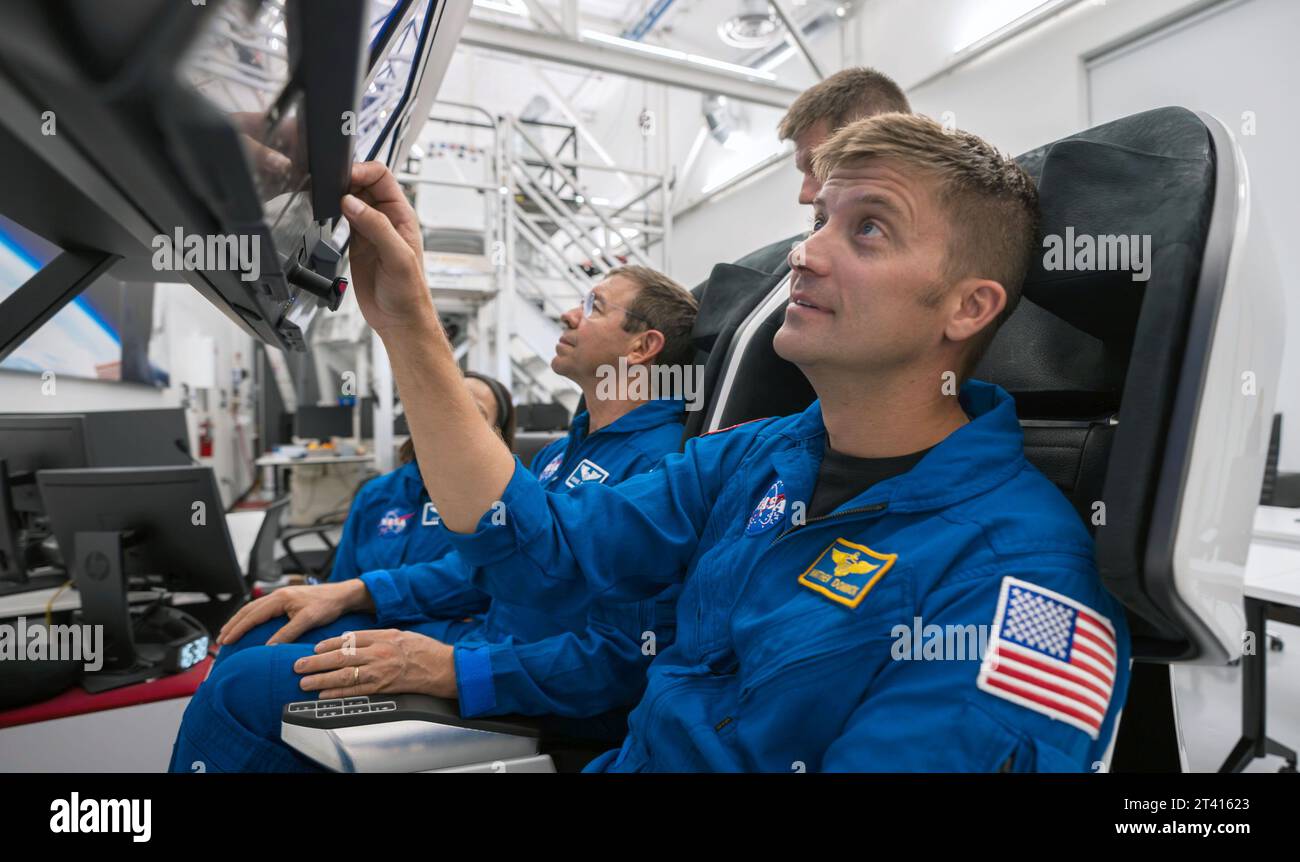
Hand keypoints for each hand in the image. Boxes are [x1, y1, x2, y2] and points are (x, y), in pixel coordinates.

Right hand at [216, 580, 372, 646]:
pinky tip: (249, 626)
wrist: (342, 595)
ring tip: (228, 633)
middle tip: (220, 640)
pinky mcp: (286, 601)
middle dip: (232, 625)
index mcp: (280, 598)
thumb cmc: (328, 605)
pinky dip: (251, 618)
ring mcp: (281, 597)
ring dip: (239, 621)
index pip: (252, 615)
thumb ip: (288, 633)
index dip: (237, 628)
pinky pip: (262, 609)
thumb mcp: (308, 620)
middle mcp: (278, 595)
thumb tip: (269, 647)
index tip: (226, 640)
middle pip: (248, 611)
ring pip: (253, 609)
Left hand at [295, 629, 457, 699]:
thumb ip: (375, 636)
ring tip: (305, 682)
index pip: (348, 639)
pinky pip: (355, 691)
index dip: (328, 644)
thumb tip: (352, 640)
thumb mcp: (399, 633)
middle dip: (316, 662)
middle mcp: (378, 653)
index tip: (314, 648)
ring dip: (321, 679)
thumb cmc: (423, 649)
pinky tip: (324, 694)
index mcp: (381, 637)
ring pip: (343, 675)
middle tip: (299, 665)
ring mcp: (379, 671)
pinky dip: (337, 693)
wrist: (441, 667)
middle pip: (340, 657)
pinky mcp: (383, 687)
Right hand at [341, 162, 435, 336]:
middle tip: (330, 189)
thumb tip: (352, 203)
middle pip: (363, 184)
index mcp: (402, 215)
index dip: (362, 171)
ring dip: (338, 196)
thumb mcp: (398, 256)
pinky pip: (342, 218)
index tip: (345, 178)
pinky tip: (327, 215)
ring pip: (351, 200)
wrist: (399, 320)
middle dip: (346, 181)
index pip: (382, 177)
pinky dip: (332, 213)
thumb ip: (376, 227)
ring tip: (327, 201)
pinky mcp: (356, 243)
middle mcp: (386, 219)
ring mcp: (370, 230)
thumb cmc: (409, 292)